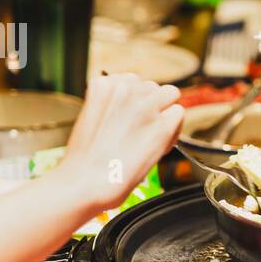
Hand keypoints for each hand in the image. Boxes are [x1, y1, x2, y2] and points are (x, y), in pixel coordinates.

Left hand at [57, 73, 182, 211]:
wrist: (81, 182)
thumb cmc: (115, 179)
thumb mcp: (156, 157)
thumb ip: (165, 131)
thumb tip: (166, 117)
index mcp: (162, 126)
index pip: (178, 109)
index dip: (169, 123)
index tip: (159, 132)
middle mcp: (144, 105)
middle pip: (164, 92)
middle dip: (156, 107)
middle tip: (141, 126)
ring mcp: (121, 94)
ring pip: (143, 83)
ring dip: (138, 96)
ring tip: (125, 118)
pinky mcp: (101, 89)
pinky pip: (119, 79)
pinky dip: (117, 91)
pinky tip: (111, 109)